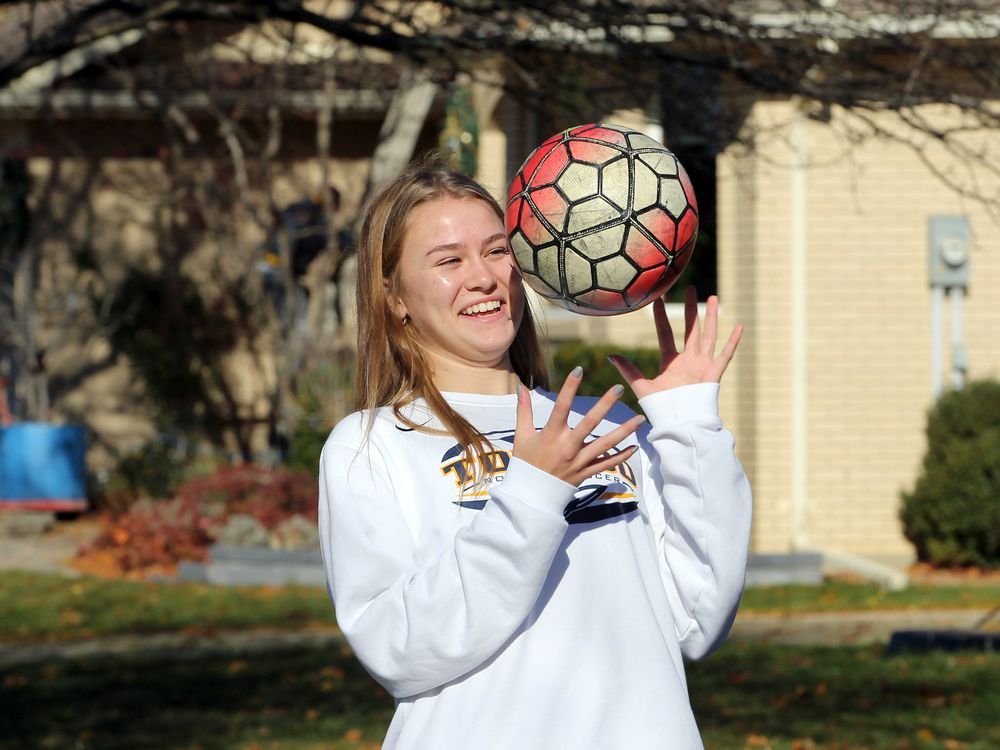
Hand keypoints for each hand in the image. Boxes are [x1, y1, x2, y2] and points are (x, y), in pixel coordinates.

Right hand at [513, 369, 644, 486]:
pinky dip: (620, 457)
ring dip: (624, 431)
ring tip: (639, 419)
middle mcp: (567, 446)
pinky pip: (606, 464)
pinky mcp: (585, 473)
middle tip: (619, 388)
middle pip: (590, 422)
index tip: (579, 369)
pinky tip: (634, 447)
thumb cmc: (525, 462)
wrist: (530, 495)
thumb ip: (523, 411)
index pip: (561, 406)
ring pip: (605, 444)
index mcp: (551, 434)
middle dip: (605, 404)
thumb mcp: (521, 436)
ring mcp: (578, 461)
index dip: (569, 387)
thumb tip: (520, 387)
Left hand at [609, 286, 741, 399]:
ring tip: (713, 298)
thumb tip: (609, 356)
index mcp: (671, 362)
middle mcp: (688, 361)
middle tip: (691, 289)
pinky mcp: (714, 374)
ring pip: (709, 336)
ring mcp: (702, 366)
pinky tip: (739, 327)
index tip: (657, 299)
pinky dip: (733, 342)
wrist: (679, 425)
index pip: (666, 334)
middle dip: (691, 310)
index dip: (661, 317)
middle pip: (691, 329)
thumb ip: (628, 370)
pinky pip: (725, 355)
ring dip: (711, 317)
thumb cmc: (661, 410)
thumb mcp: (642, 387)